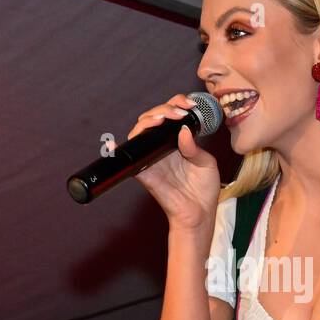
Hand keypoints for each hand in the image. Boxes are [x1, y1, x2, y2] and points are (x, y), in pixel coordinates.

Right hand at [128, 93, 219, 230]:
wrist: (199, 214)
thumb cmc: (203, 190)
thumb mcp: (206, 164)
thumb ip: (194, 147)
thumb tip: (182, 131)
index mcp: (177, 142)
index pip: (170, 115)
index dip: (176, 104)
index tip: (189, 105)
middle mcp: (162, 147)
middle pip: (153, 119)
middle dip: (164, 109)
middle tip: (179, 112)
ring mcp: (151, 158)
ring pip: (140, 132)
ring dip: (148, 121)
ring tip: (162, 119)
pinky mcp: (143, 172)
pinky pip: (127, 159)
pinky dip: (115, 149)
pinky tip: (113, 143)